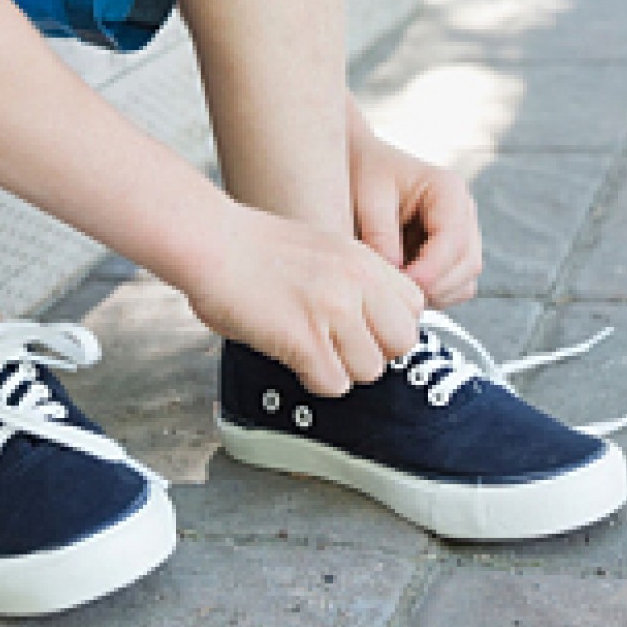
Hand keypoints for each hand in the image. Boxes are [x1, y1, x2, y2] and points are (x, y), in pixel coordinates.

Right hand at [179, 199, 424, 397]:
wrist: (211, 242)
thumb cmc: (253, 248)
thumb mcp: (324, 249)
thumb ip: (354, 282)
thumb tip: (369, 326)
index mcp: (364, 259)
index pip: (415, 307)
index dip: (389, 325)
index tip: (364, 328)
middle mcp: (357, 282)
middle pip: (402, 344)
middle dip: (374, 352)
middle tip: (339, 346)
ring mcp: (333, 310)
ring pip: (370, 370)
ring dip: (341, 369)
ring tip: (311, 350)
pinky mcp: (304, 339)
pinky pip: (333, 383)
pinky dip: (313, 379)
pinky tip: (293, 357)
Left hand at [349, 128, 482, 309]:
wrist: (360, 169)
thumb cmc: (364, 175)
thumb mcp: (367, 195)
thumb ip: (380, 232)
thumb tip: (396, 270)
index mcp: (448, 189)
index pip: (454, 238)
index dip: (432, 268)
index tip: (402, 282)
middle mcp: (464, 212)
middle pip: (468, 264)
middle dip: (434, 285)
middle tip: (394, 293)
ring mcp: (463, 235)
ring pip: (466, 281)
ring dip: (434, 293)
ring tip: (396, 286)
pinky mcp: (453, 255)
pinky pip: (456, 288)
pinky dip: (434, 295)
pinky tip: (403, 284)